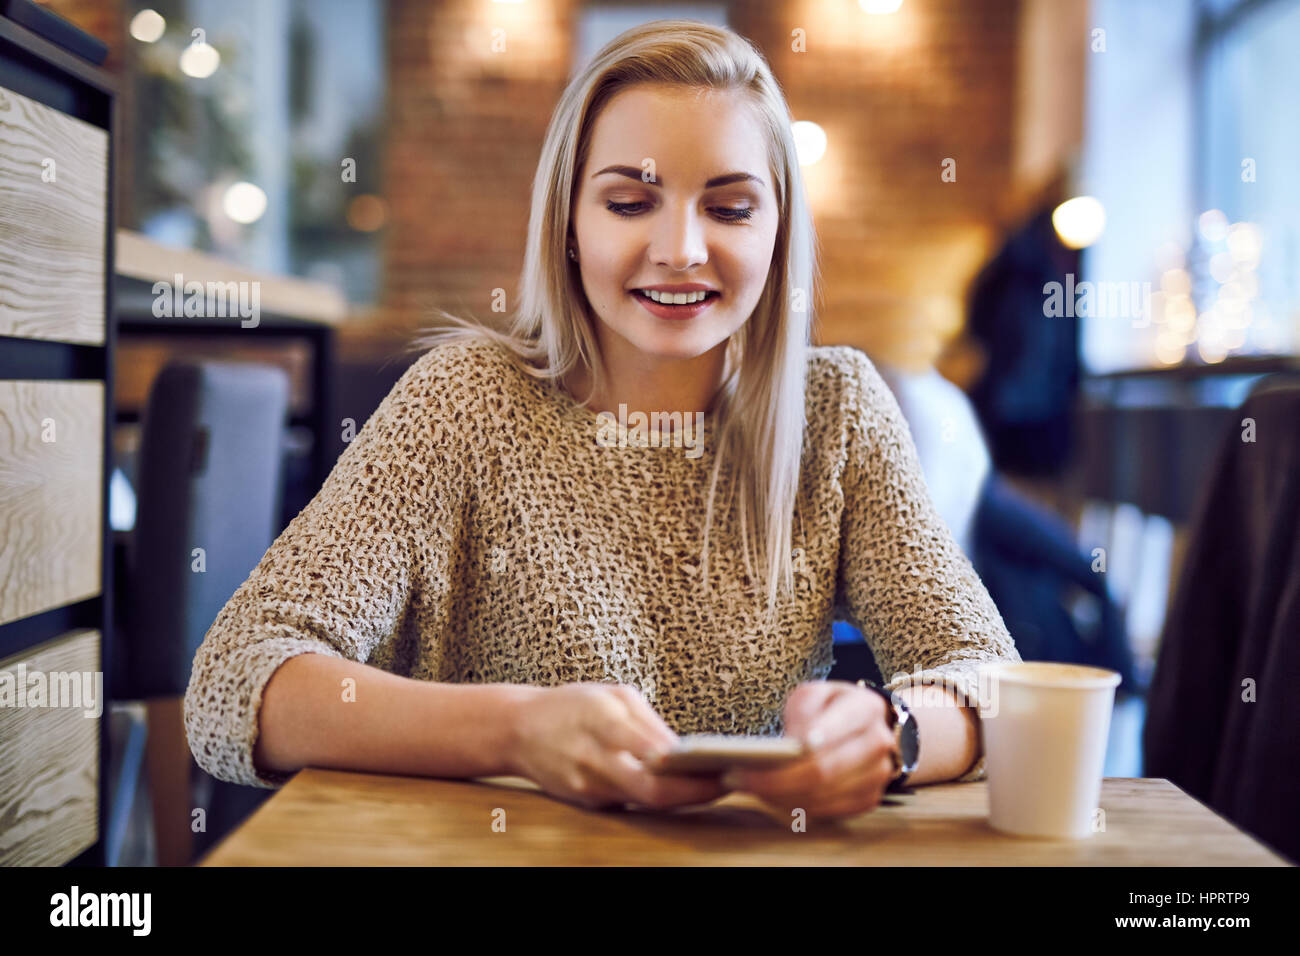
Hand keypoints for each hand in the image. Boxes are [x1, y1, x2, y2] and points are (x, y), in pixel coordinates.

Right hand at [505, 683, 727, 811]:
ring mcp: (588, 788)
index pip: (650, 753)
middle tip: (730, 782)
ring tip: (718, 784)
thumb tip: (683, 751)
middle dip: (696, 792)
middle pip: (652, 792)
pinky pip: (632, 803)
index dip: (688, 767)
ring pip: (645, 802)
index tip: (724, 765)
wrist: (518, 731)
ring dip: (683, 796)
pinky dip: (661, 796)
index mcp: (600, 722)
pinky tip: (685, 788)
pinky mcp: (588, 803)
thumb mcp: (612, 696)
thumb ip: (648, 723)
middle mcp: (592, 761)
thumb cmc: (572, 706)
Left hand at [722, 680, 898, 820]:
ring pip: (824, 796)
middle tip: (741, 778)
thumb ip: (803, 709)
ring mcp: (878, 774)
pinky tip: (774, 798)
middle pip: (824, 771)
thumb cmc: (828, 707)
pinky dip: (798, 808)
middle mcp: (879, 741)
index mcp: (866, 707)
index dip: (802, 747)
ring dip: (782, 797)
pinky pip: (830, 812)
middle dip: (778, 779)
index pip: (833, 731)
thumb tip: (795, 742)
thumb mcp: (813, 693)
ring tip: (750, 788)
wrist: (860, 726)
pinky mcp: (869, 798)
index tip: (771, 754)